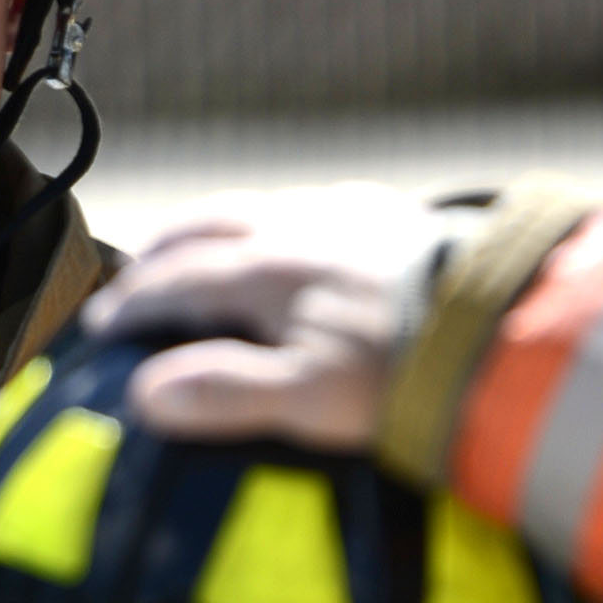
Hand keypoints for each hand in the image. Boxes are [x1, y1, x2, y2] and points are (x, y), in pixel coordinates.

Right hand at [88, 184, 446, 452]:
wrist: (501, 319)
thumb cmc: (401, 370)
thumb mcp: (308, 398)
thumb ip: (225, 393)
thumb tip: (146, 393)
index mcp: (260, 272)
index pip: (174, 283)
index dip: (132, 305)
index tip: (102, 325)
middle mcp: (291, 227)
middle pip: (205, 227)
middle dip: (161, 252)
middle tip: (135, 277)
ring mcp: (342, 211)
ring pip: (256, 207)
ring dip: (215, 228)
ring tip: (200, 250)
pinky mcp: (389, 211)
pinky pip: (313, 204)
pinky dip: (279, 219)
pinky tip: (292, 234)